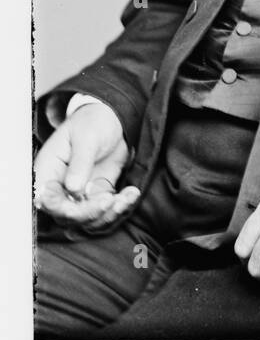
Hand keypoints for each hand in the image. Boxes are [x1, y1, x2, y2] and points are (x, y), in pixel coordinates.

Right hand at [34, 102, 138, 229]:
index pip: (47, 200)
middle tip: (110, 199)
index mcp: (49, 171)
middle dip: (91, 212)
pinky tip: (131, 194)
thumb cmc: (92, 123)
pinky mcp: (96, 195)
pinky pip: (105, 212)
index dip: (62, 208)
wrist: (111, 120)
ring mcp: (78, 194)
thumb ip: (80, 162)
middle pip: (68, 216)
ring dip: (108, 214)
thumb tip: (72, 188)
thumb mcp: (87, 138)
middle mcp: (61, 187)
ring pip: (88, 219)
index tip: (82, 202)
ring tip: (125, 198)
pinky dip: (120, 208)